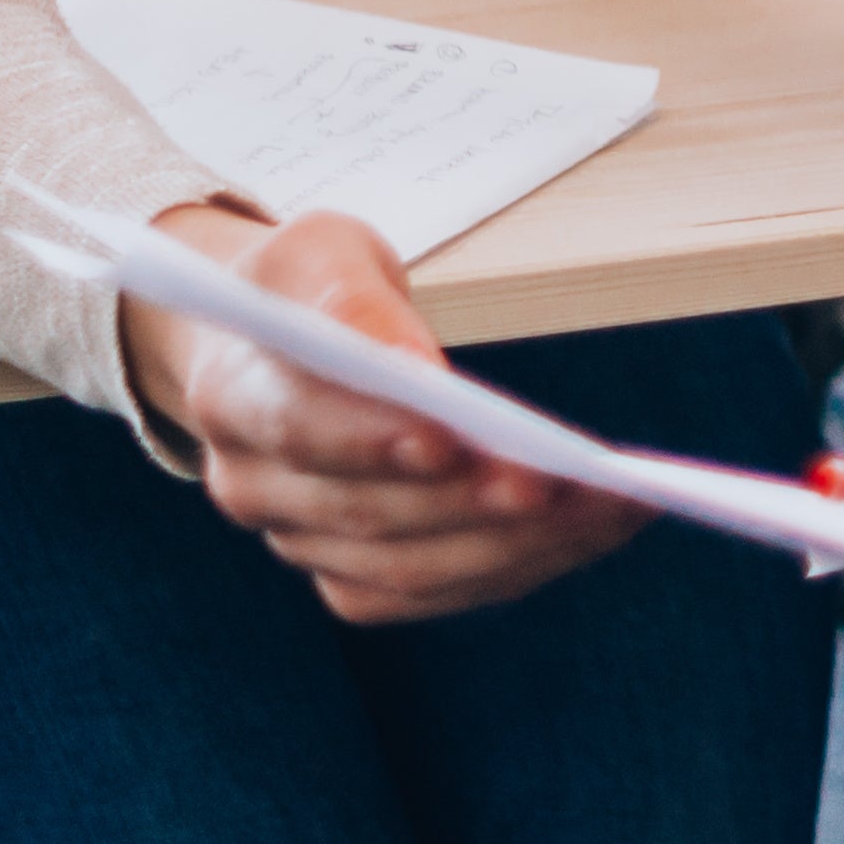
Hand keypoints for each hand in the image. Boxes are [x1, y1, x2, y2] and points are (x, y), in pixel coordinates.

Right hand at [120, 206, 649, 625]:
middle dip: (476, 501)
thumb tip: (412, 371)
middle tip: (572, 480)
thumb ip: (356, 301)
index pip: (299, 428)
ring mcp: (298, 541)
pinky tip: (593, 529)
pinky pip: (435, 592)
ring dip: (519, 543)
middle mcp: (251, 485)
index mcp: (231, 394)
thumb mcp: (325, 252)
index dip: (375, 439)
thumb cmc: (311, 288)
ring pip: (409, 569)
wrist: (280, 339)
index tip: (454, 438)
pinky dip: (518, 564)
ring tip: (611, 505)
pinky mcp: (350, 575)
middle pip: (368, 513)